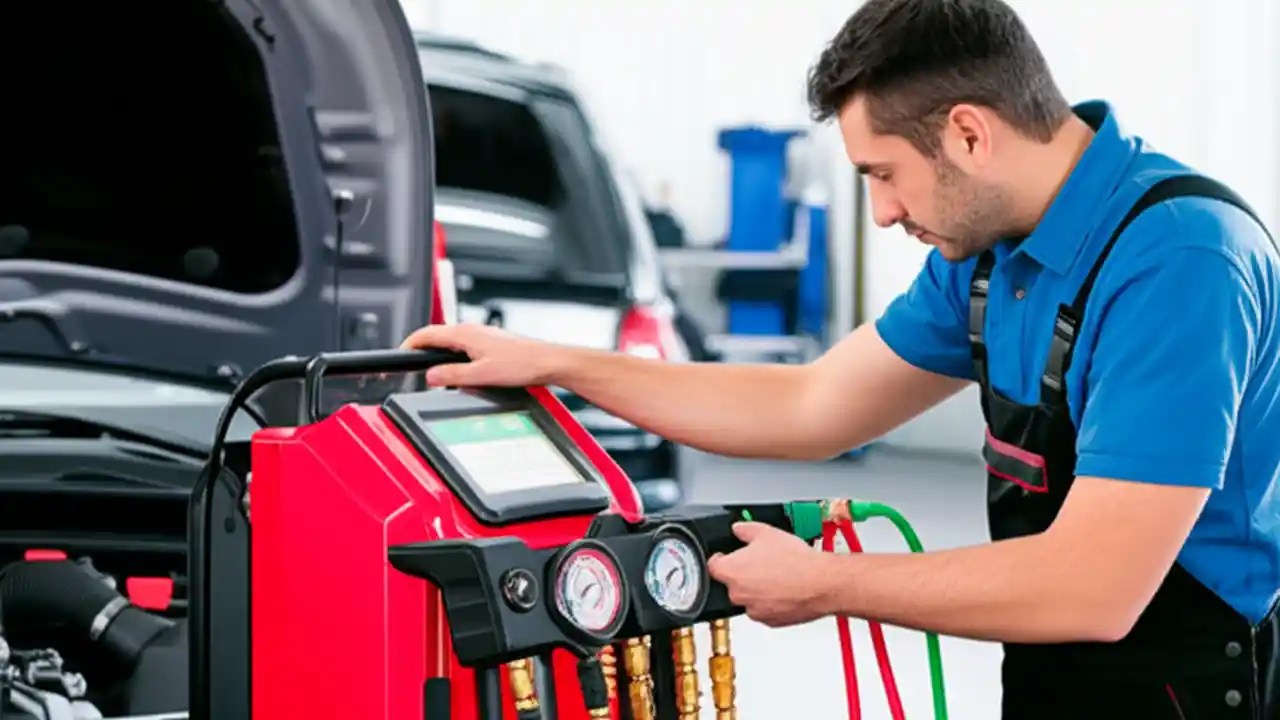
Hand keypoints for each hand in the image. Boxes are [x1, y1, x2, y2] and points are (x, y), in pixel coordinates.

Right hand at [399, 323, 568, 386]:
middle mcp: (472, 330)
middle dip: (420, 351)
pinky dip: (454, 358)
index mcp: (466, 333)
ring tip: (432, 373)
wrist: (548, 362)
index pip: (426, 334)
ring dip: (438, 355)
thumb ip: (453, 375)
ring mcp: (482, 335)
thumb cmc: (523, 364)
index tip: (397, 355)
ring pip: (451, 343)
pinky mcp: (491, 343)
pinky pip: (464, 347)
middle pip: (436, 337)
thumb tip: (431, 376)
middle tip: (408, 365)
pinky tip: (460, 372)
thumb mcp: (482, 375)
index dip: (408, 345)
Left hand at [706, 522, 835, 627]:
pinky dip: (771, 601)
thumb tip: (738, 529)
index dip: (719, 558)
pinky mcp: (770, 621)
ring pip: (749, 597)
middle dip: (743, 573)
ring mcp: (754, 610)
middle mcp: (738, 594)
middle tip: (762, 562)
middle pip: (732, 582)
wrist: (821, 583)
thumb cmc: (796, 561)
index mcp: (732, 571)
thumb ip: (745, 529)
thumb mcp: (766, 532)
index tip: (725, 555)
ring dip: (758, 588)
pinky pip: (764, 610)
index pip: (712, 566)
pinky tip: (785, 588)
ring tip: (778, 575)